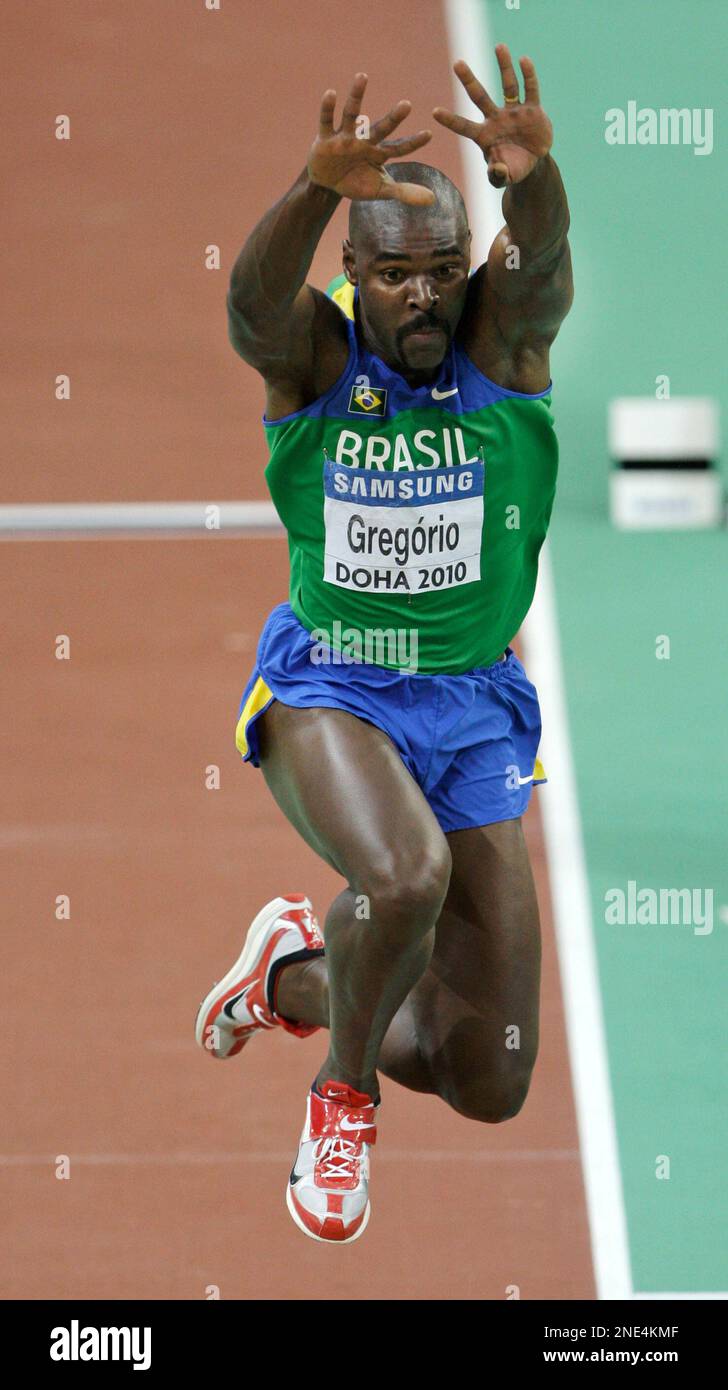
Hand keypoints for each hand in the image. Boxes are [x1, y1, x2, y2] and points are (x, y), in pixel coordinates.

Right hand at [307, 73, 434, 204]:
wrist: (327, 183)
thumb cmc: (355, 182)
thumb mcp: (380, 190)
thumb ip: (404, 192)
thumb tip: (432, 200)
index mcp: (379, 152)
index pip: (399, 148)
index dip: (412, 143)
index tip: (429, 135)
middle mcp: (364, 140)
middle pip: (381, 128)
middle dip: (393, 118)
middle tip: (407, 105)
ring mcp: (344, 137)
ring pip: (352, 114)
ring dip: (356, 95)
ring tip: (363, 76)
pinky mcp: (325, 138)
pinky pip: (327, 120)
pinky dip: (327, 108)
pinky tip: (331, 93)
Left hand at [433, 45, 552, 187]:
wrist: (533, 164)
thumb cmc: (512, 169)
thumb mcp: (504, 177)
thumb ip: (497, 176)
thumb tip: (496, 171)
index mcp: (484, 136)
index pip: (463, 126)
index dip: (450, 120)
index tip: (434, 112)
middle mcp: (496, 119)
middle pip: (479, 96)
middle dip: (469, 80)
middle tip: (457, 63)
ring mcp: (514, 112)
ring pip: (508, 85)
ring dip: (504, 67)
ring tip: (499, 46)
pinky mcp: (532, 109)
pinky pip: (530, 89)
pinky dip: (528, 75)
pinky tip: (524, 60)